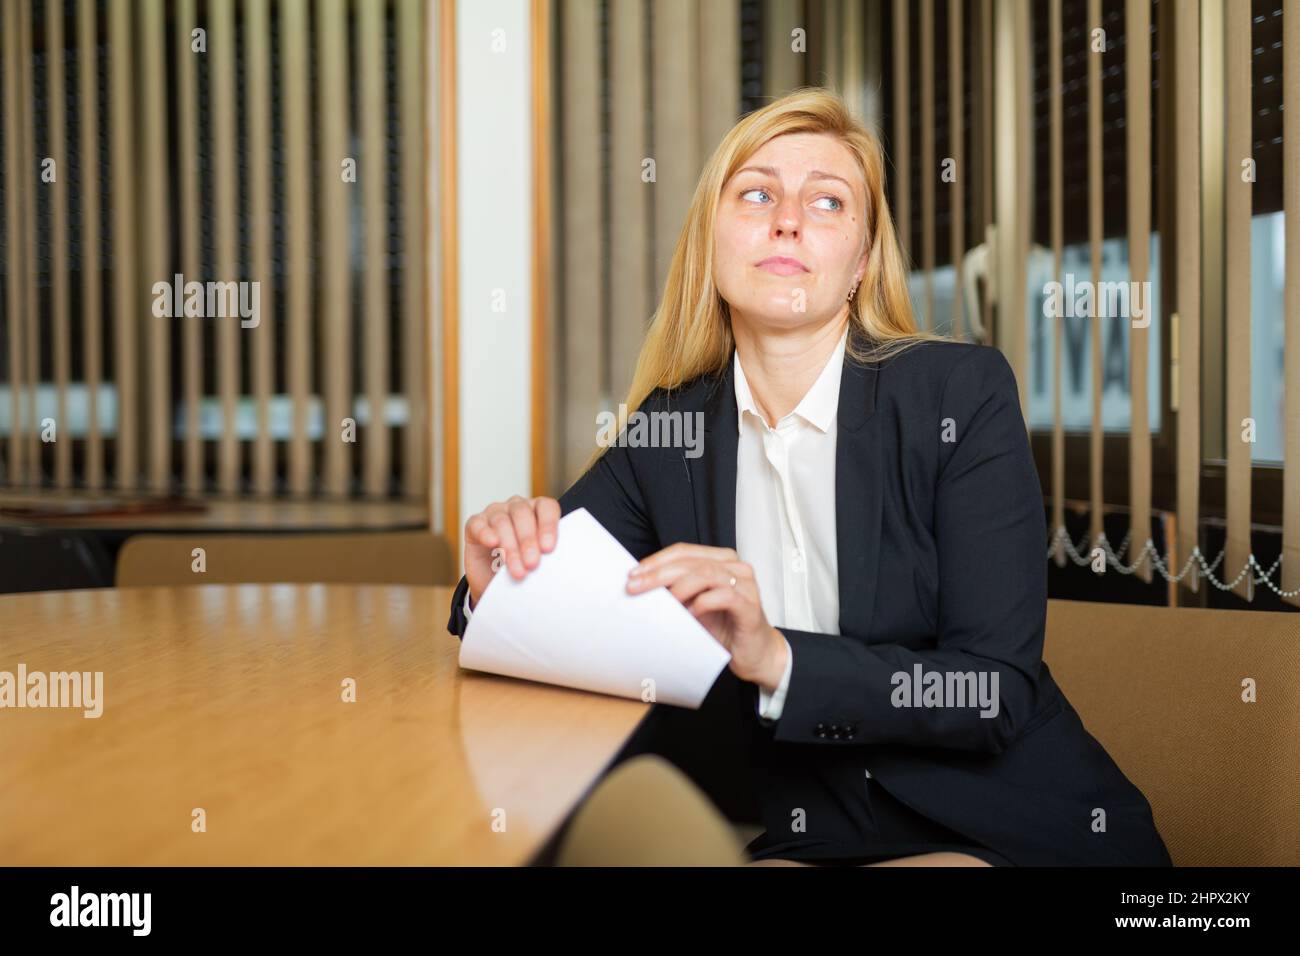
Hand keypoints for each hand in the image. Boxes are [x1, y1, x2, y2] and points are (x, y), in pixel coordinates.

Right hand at [463, 495, 560, 607]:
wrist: (494, 583)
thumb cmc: (523, 567)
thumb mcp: (539, 562)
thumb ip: (546, 555)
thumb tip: (555, 564)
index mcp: (538, 510)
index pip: (547, 507)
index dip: (548, 526)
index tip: (548, 549)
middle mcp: (516, 507)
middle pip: (523, 514)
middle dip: (528, 541)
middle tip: (532, 564)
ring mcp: (494, 513)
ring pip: (502, 522)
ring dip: (510, 546)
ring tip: (516, 570)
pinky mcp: (474, 524)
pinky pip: (478, 524)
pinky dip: (485, 533)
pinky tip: (492, 543)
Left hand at [625, 543, 786, 688]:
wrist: (755, 654)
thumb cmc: (724, 627)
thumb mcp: (695, 606)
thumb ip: (677, 592)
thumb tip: (641, 586)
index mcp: (721, 560)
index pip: (684, 551)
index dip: (657, 560)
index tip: (633, 574)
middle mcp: (735, 567)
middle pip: (691, 562)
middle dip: (659, 573)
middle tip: (635, 586)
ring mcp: (746, 585)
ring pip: (706, 574)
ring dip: (679, 587)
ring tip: (664, 602)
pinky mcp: (751, 606)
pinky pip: (724, 596)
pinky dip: (702, 603)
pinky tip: (690, 615)